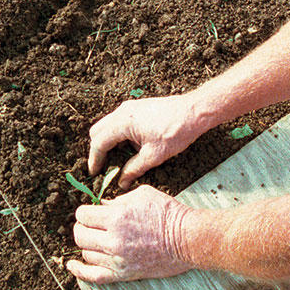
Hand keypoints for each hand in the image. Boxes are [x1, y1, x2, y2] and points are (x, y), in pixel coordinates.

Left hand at [67, 185, 193, 283]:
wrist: (186, 238)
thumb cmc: (167, 212)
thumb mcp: (142, 194)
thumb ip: (117, 200)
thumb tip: (100, 206)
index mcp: (117, 217)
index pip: (83, 215)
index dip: (84, 211)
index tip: (89, 211)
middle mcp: (113, 240)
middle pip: (80, 235)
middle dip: (82, 226)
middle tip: (91, 223)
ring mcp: (116, 259)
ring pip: (85, 253)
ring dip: (87, 244)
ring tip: (96, 238)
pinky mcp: (122, 274)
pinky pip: (93, 276)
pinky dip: (79, 271)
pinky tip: (71, 266)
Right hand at [88, 93, 205, 188]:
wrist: (194, 112)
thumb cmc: (176, 131)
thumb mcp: (154, 156)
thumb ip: (133, 169)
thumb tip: (121, 183)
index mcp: (123, 122)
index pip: (99, 143)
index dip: (95, 160)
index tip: (95, 174)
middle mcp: (123, 111)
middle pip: (98, 131)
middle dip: (99, 150)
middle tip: (106, 167)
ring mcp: (131, 107)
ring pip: (109, 125)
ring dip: (110, 142)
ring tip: (120, 160)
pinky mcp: (139, 107)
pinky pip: (120, 121)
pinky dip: (120, 135)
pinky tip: (132, 148)